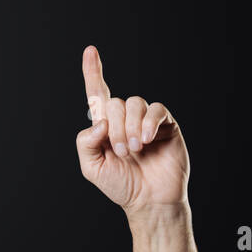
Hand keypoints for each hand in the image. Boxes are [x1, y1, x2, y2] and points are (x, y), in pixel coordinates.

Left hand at [75, 45, 188, 215]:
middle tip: (121, 151)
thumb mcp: (92, 167)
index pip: (97, 94)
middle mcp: (124, 119)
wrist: (149, 200)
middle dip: (114, 127)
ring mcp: (145, 120)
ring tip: (134, 149)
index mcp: (105, 126)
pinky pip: (156, 109)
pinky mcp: (165, 124)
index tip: (90, 51)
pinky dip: (148, 122)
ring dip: (129, 127)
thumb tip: (98, 122)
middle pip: (114, 103)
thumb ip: (85, 142)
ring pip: (133, 103)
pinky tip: (146, 140)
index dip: (93, 72)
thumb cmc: (121, 185)